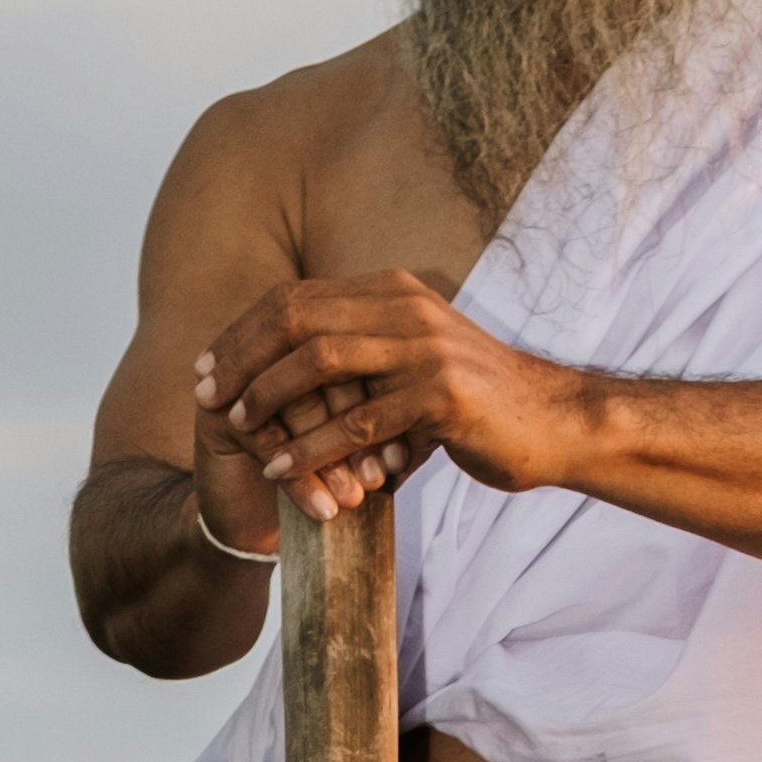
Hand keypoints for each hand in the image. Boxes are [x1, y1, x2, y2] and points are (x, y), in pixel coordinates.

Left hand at [195, 278, 577, 528]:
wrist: (557, 424)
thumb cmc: (483, 404)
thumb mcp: (420, 360)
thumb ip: (369, 352)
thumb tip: (305, 363)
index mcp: (395, 291)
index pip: (298, 297)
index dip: (244, 331)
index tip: (208, 366)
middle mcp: (406, 307)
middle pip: (296, 318)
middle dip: (241, 358)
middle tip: (204, 395)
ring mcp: (425, 348)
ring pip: (320, 363)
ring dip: (268, 398)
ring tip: (235, 429)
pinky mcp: (441, 396)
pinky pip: (357, 423)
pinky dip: (312, 449)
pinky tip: (282, 471)